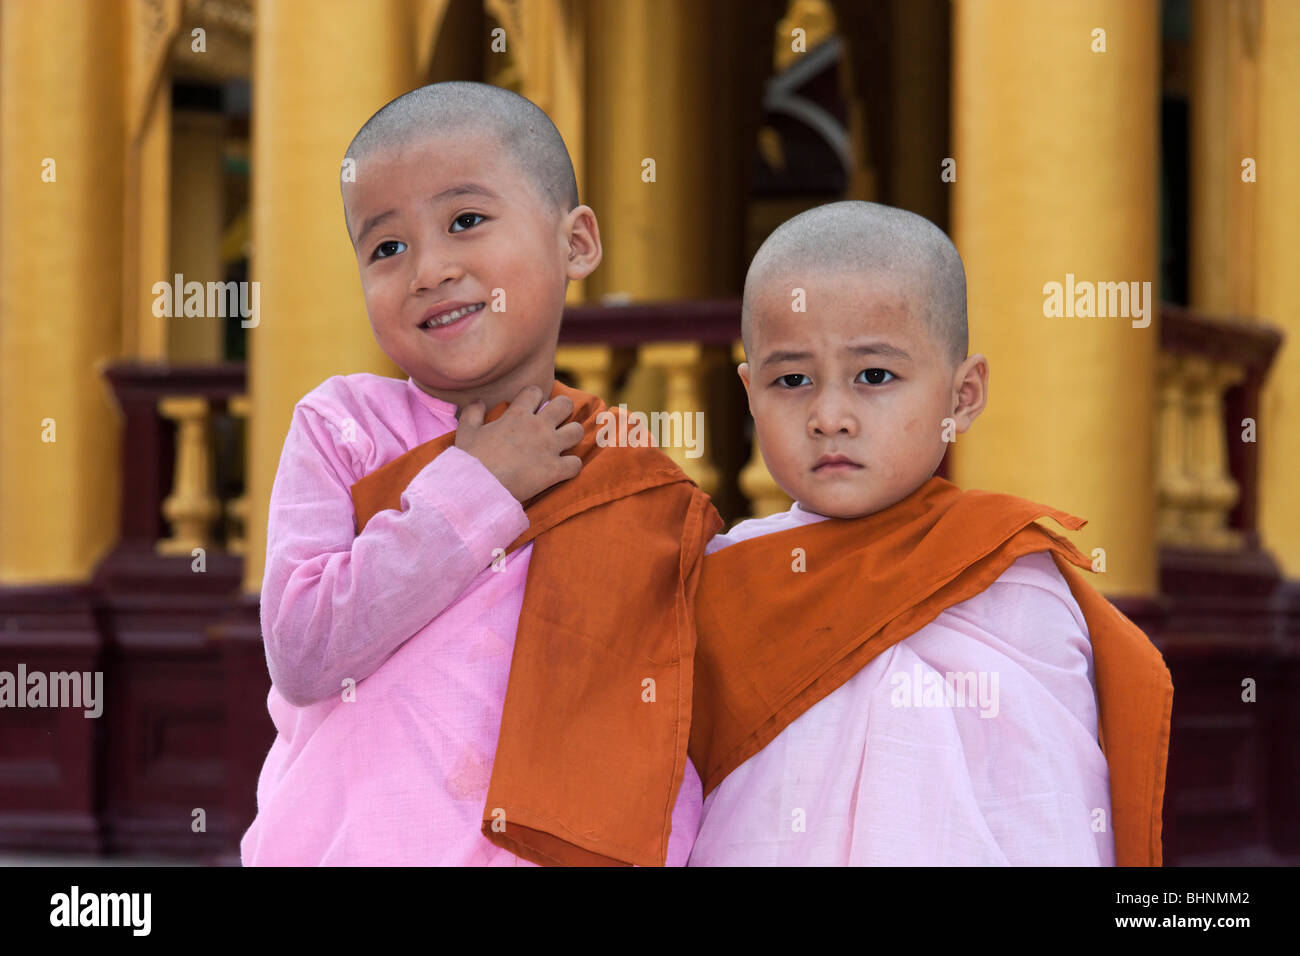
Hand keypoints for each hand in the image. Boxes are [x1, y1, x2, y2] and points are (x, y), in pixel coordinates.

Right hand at [454, 386, 583, 501]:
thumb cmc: (471, 459)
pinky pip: (576, 464)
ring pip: (577, 431)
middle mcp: (538, 427)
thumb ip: (473, 413)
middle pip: (565, 405)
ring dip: (572, 436)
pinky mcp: (555, 470)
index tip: (532, 407)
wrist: (478, 486)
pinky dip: (572, 467)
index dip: (535, 397)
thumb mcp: (466, 431)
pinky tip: (563, 470)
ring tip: (564, 444)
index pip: (535, 391)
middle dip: (563, 410)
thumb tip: (479, 401)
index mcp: (517, 415)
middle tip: (557, 421)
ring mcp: (549, 447)